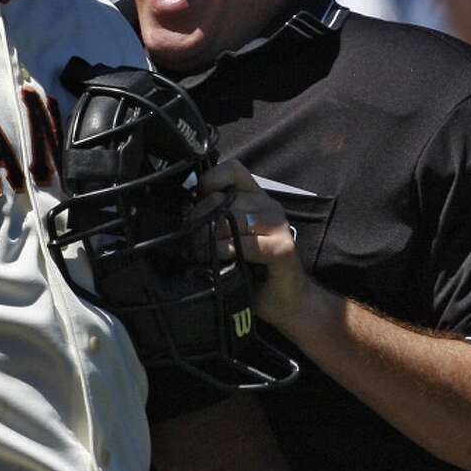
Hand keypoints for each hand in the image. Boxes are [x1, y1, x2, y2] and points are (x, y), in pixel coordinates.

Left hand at [191, 159, 307, 327]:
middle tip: (189, 241)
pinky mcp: (282, 248)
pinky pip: (242, 242)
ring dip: (207, 239)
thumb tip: (182, 211)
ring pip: (228, 219)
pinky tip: (221, 260)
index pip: (231, 169)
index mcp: (256, 197)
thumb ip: (215, 218)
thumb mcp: (229, 237)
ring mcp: (277, 225)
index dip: (208, 182)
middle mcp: (268, 206)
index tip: (195, 205)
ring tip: (200, 254)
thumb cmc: (253, 269)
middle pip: (221, 198)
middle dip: (197, 220)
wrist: (287, 301)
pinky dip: (223, 251)